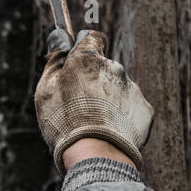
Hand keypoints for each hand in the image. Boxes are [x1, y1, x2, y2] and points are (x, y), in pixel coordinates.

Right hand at [34, 28, 154, 174]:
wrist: (95, 152)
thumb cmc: (64, 121)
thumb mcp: (45, 90)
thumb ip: (54, 63)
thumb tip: (60, 44)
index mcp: (87, 59)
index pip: (93, 38)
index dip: (86, 49)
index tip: (79, 63)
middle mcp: (113, 68)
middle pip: (105, 68)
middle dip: (95, 81)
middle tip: (81, 105)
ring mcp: (131, 87)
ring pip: (118, 89)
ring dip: (109, 100)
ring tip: (96, 124)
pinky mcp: (144, 108)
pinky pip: (131, 108)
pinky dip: (123, 116)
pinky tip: (111, 131)